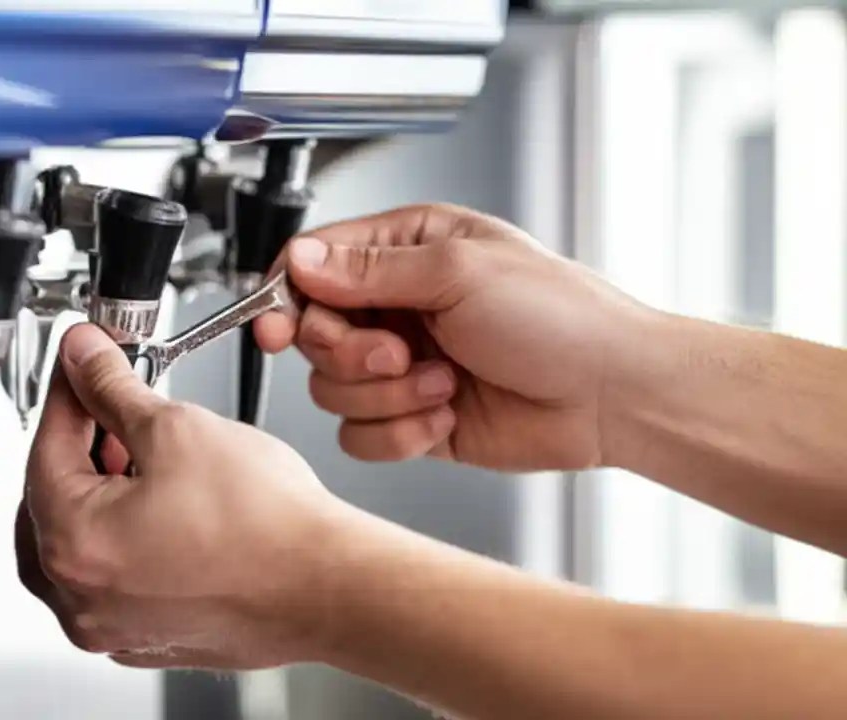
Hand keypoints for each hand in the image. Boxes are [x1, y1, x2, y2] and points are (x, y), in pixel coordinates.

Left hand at [18, 324, 346, 668]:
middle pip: (50, 501)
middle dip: (77, 446)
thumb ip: (113, 388)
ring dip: (97, 493)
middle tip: (110, 405)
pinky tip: (160, 506)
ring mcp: (112, 627)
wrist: (328, 587)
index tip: (81, 366)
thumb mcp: (176, 429)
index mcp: (73, 547)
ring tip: (141, 454)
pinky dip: (121, 539)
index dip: (67, 395)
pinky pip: (112, 578)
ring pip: (78, 544)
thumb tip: (84, 359)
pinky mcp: (147, 638)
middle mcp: (80, 600)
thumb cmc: (267, 526)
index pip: (44, 450)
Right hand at [255, 204, 649, 470]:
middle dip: (349, 352)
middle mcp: (398, 305)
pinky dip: (397, 433)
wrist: (612, 394)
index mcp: (407, 249)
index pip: (314, 265)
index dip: (287, 296)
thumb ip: (369, 270)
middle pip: (313, 332)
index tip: (277, 324)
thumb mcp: (458, 272)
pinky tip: (445, 416)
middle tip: (395, 354)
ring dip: (385, 395)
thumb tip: (300, 260)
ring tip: (442, 383)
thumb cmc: (561, 317)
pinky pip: (360, 436)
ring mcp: (403, 364)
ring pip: (332, 389)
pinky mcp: (412, 417)